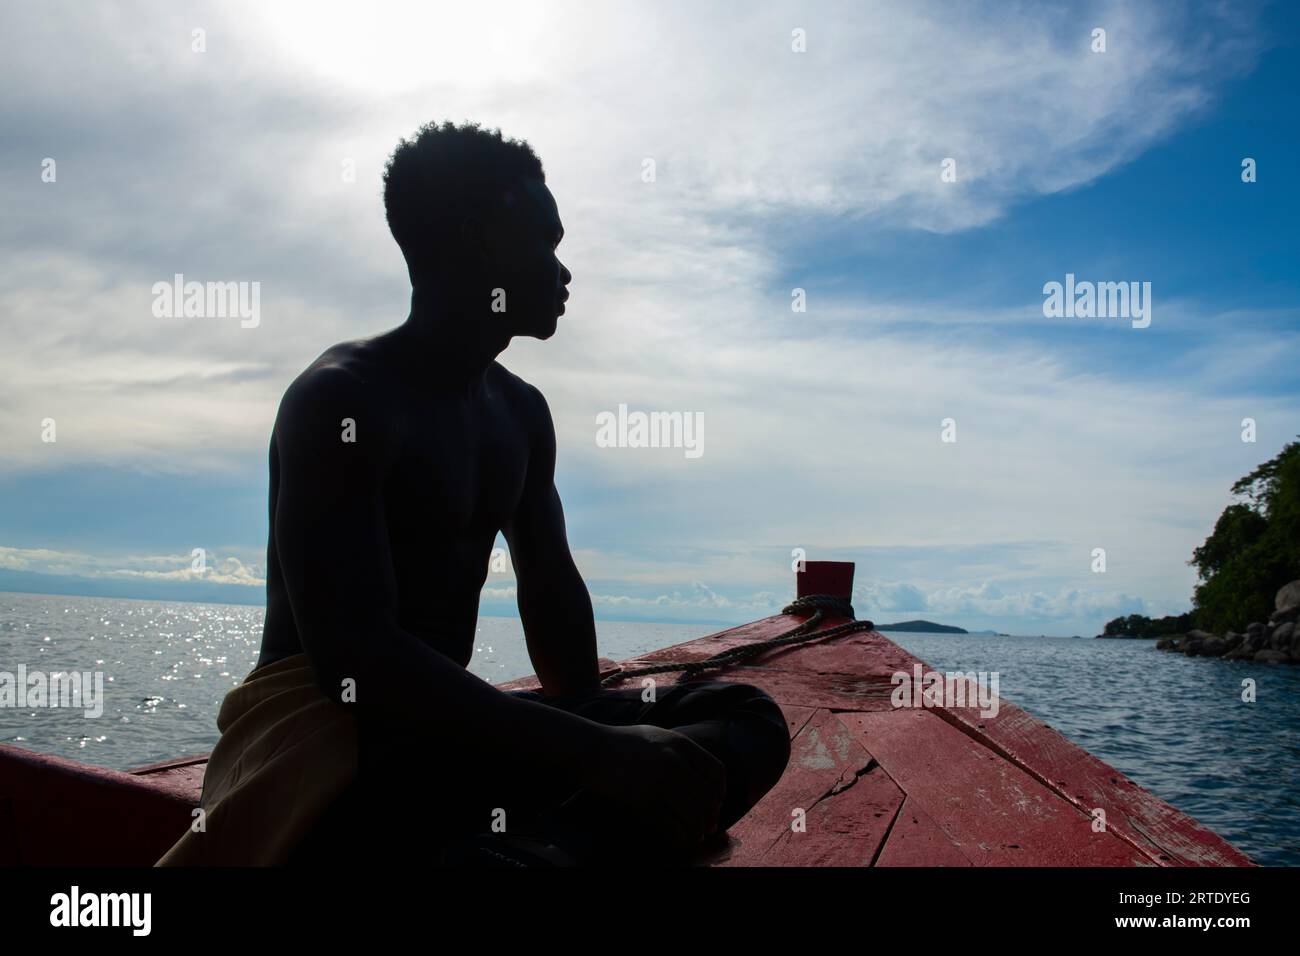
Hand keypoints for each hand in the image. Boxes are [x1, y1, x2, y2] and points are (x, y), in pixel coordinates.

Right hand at [584, 724, 726, 851]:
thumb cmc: (623, 743)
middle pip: (708, 796)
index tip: (716, 802)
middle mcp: (673, 760)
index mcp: (680, 743)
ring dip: (697, 829)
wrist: (592, 748)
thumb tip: (703, 778)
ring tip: (695, 835)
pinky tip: (680, 838)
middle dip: (710, 815)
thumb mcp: (658, 736)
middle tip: (707, 826)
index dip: (720, 791)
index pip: (716, 771)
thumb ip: (681, 751)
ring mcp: (658, 780)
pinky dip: (681, 838)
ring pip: (694, 814)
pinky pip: (672, 827)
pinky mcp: (642, 800)